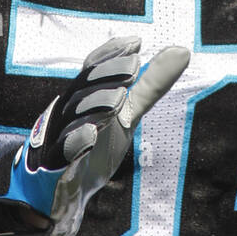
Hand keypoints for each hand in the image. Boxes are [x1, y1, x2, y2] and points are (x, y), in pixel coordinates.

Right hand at [0, 37, 189, 235]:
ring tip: (120, 97)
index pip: (92, 69)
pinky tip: (91, 135)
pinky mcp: (55, 167)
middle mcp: (67, 112)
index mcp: (82, 96)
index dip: (111, 55)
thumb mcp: (128, 113)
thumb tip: (182, 51)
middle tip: (133, 67)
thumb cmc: (95, 143)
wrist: (63, 192)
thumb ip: (151, 85)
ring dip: (95, 105)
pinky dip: (75, 143)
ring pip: (73, 118)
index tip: (136, 43)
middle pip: (83, 88)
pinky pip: (61, 153)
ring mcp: (58, 138)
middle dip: (107, 75)